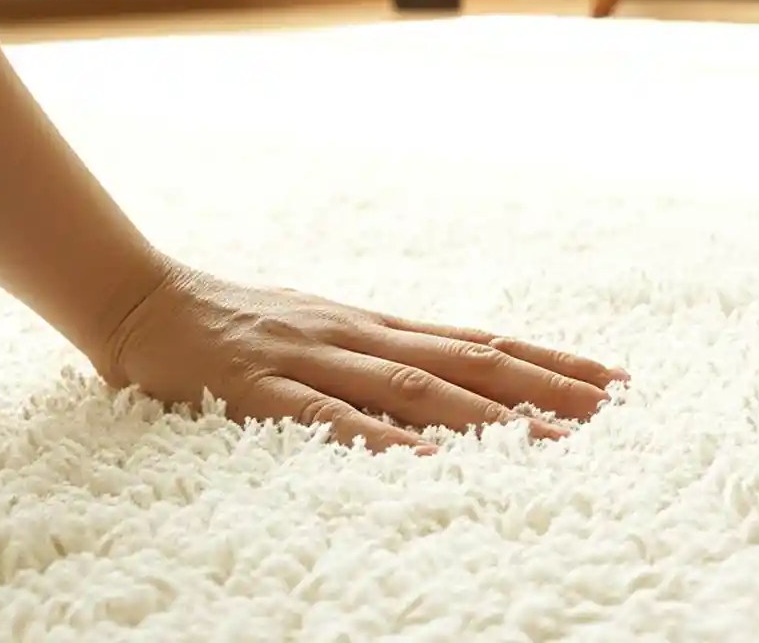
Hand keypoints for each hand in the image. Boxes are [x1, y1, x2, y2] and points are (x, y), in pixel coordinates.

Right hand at [100, 265, 629, 453]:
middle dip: (544, 388)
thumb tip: (444, 389)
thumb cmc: (236, 324)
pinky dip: (384, 437)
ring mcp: (310, 358)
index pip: (479, 342)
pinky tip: (432, 458)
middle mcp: (357, 336)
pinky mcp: (260, 389)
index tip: (614, 383)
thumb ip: (374, 358)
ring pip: (414, 386)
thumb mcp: (318, 331)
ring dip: (488, 414)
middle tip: (614, 414)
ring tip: (553, 440)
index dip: (549, 363)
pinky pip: (329, 416)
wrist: (144, 301)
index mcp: (372, 326)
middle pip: (467, 361)